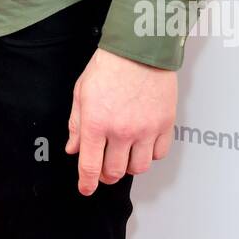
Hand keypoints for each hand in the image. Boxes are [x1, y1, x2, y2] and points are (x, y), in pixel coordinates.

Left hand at [65, 48, 175, 194]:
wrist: (139, 49)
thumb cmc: (109, 65)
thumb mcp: (82, 92)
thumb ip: (76, 124)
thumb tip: (73, 148)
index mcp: (96, 123)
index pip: (90, 167)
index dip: (87, 183)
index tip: (86, 188)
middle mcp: (121, 131)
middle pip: (114, 172)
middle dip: (106, 175)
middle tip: (104, 169)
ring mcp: (146, 130)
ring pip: (138, 168)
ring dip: (128, 166)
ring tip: (124, 156)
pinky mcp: (165, 125)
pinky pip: (158, 154)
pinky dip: (150, 155)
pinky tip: (142, 144)